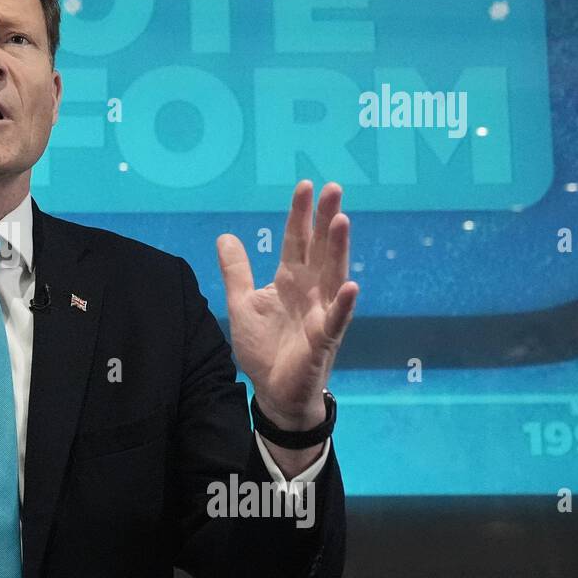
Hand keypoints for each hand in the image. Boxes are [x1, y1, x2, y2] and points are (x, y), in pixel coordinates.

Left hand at [216, 180, 358, 428]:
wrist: (273, 391)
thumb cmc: (264, 348)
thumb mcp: (243, 304)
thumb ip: (237, 271)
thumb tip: (226, 236)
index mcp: (290, 281)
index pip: (296, 241)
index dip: (299, 214)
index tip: (305, 185)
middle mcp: (310, 291)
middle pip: (319, 250)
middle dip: (325, 220)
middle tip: (333, 189)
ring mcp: (320, 313)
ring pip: (332, 276)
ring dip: (338, 250)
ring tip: (341, 221)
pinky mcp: (324, 340)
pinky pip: (336, 319)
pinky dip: (343, 304)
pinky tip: (352, 286)